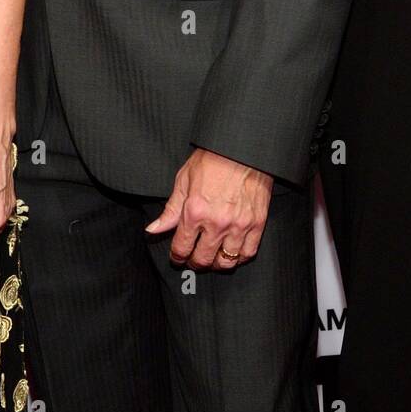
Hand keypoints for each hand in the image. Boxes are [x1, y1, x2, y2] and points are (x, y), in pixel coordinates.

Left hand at [145, 147, 272, 271]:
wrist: (241, 147)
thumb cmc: (212, 160)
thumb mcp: (184, 180)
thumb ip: (170, 210)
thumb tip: (153, 230)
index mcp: (194, 211)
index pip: (181, 248)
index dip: (177, 256)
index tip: (177, 256)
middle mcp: (216, 222)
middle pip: (203, 259)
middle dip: (195, 262)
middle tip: (194, 259)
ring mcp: (238, 225)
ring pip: (226, 262)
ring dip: (216, 264)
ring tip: (213, 258)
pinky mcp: (257, 223)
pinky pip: (248, 253)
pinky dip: (239, 258)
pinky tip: (232, 252)